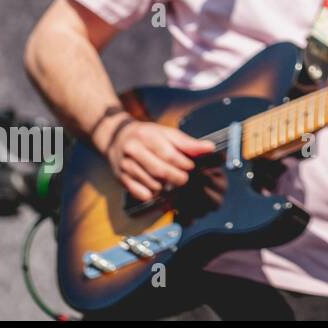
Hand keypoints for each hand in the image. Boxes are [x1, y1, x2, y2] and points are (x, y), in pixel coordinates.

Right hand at [97, 117, 215, 201]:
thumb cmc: (148, 135)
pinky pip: (141, 193)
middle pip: (160, 171)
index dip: (184, 164)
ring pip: (152, 184)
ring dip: (166, 187)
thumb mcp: (167, 133)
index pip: (169, 154)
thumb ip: (188, 143)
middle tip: (185, 178)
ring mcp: (125, 166)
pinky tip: (158, 187)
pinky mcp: (121, 179)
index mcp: (147, 136)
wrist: (117, 137)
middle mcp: (133, 150)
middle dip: (178, 178)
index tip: (192, 167)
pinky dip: (153, 193)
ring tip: (171, 181)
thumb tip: (210, 148)